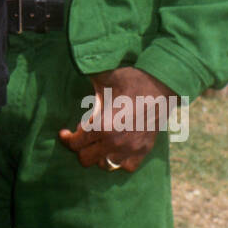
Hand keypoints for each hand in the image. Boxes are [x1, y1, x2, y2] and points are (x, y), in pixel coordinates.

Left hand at [59, 66, 176, 172]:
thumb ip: (85, 73)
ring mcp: (131, 149)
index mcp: (103, 126)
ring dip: (99, 155)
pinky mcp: (144, 150)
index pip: (75, 144)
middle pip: (86, 159)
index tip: (65, 133)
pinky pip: (126, 166)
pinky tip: (116, 147)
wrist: (163, 86)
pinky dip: (119, 160)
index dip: (67, 138)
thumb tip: (72, 61)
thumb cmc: (131, 80)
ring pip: (105, 166)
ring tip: (99, 140)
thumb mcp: (105, 77)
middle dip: (81, 147)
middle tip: (84, 134)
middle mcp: (116, 142)